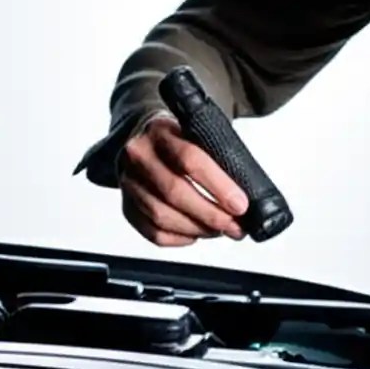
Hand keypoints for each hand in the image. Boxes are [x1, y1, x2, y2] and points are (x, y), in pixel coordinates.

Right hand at [119, 114, 249, 246]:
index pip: (189, 159)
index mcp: (160, 130)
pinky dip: (179, 238)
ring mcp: (128, 182)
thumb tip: (244, 197)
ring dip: (197, 228)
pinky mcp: (126, 206)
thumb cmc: (178, 138)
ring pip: (162, 216)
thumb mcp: (196, 133)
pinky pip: (152, 232)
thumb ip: (217, 157)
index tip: (240, 205)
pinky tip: (195, 233)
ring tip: (218, 229)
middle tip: (234, 225)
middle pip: (174, 192)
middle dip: (210, 214)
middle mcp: (138, 155)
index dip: (218, 186)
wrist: (142, 136)